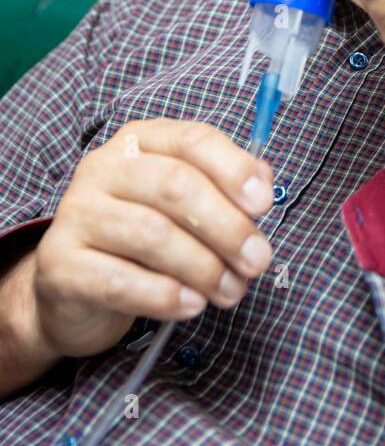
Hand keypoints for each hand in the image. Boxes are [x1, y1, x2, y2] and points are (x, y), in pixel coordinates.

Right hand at [31, 119, 274, 358]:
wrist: (72, 289)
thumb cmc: (139, 240)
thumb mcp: (182, 206)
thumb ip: (223, 188)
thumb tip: (264, 183)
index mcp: (139, 142)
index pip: (192, 140)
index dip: (234, 170)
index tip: (264, 205)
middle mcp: (102, 168)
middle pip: (175, 186)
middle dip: (226, 227)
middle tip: (257, 261)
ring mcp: (76, 214)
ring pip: (151, 234)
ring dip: (203, 267)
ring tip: (231, 291)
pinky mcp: (59, 264)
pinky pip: (119, 280)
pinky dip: (164, 296)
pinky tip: (192, 305)